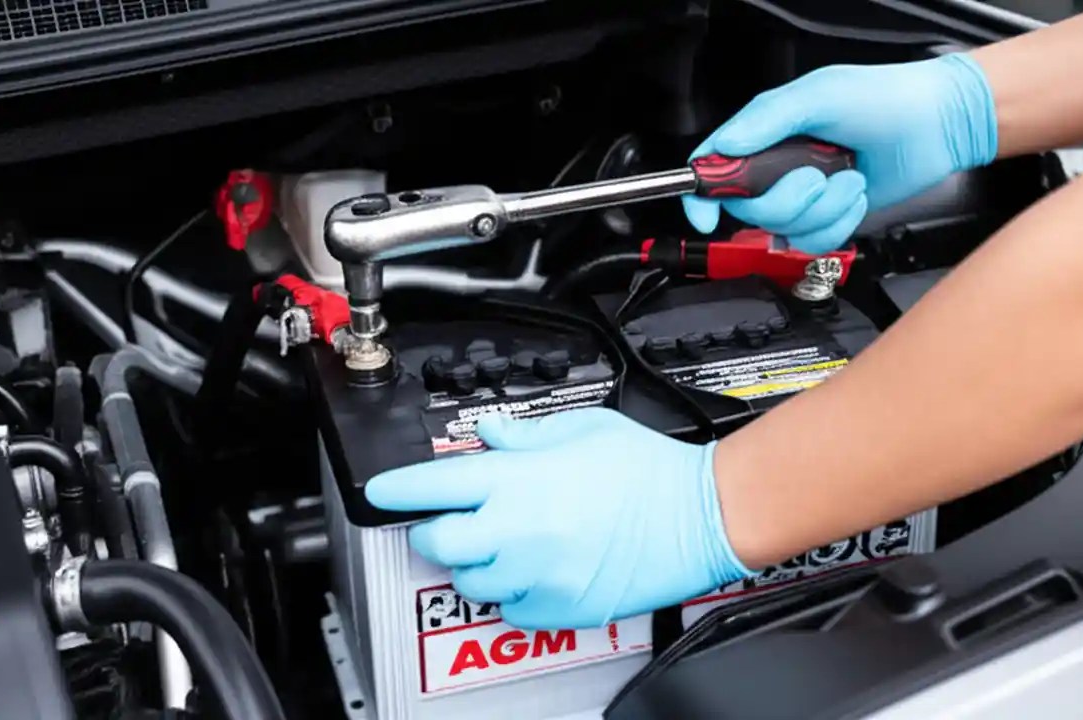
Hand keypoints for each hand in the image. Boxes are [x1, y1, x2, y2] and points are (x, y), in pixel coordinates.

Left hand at [365, 408, 753, 628]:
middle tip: (453, 518)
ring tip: (506, 543)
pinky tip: (536, 569)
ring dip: (477, 562)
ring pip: (472, 582)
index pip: (433, 485)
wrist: (702, 516)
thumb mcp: (583, 428)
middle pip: (439, 543)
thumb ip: (525, 435)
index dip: (396, 489)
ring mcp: (541, 574)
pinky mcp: (563, 608)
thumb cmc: (650, 471)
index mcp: (521, 478)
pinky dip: (513, 594)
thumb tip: (490, 434)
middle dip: (436, 530)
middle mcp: (522, 529)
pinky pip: (512, 610)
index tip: (380, 491)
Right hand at [684, 53, 997, 253]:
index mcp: (765, 133)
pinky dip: (840, 222)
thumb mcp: (819, 96)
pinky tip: (856, 195)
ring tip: (848, 178)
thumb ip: (766, 119)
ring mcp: (803, 195)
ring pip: (784, 230)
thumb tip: (726, 146)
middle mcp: (778, 167)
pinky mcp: (829, 217)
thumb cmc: (884, 98)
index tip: (707, 216)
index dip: (702, 196)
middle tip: (816, 176)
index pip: (713, 168)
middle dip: (785, 200)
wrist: (938, 126)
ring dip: (823, 210)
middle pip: (748, 209)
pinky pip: (814, 241)